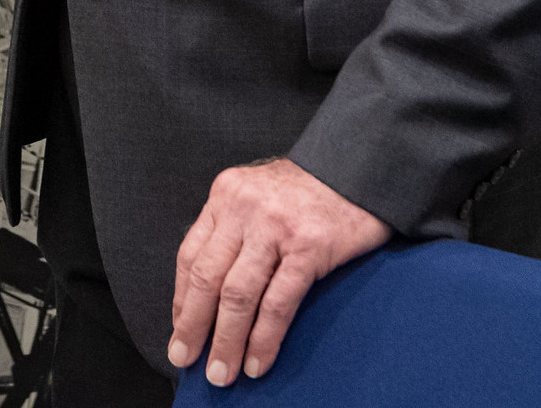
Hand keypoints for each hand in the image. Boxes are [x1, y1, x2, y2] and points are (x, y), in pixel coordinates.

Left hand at [168, 158, 388, 385]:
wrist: (360, 168)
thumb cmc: (308, 190)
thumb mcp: (257, 196)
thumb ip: (234, 230)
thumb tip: (213, 292)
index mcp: (225, 195)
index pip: (191, 254)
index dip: (182, 298)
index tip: (180, 329)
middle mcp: (243, 208)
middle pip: (207, 277)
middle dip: (193, 325)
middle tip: (185, 357)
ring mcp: (274, 228)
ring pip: (238, 295)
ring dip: (226, 341)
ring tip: (222, 372)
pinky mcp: (307, 248)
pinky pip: (278, 303)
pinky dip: (264, 339)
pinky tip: (258, 361)